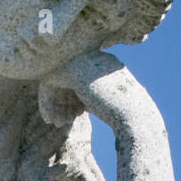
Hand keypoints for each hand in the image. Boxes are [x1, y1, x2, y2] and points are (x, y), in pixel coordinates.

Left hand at [39, 51, 157, 133]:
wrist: (134, 116)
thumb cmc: (125, 117)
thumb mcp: (105, 104)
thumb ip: (89, 97)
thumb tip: (76, 102)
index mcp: (104, 63)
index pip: (77, 77)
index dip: (71, 99)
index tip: (73, 117)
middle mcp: (94, 57)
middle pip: (64, 77)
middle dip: (60, 102)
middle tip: (59, 122)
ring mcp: (84, 61)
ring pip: (55, 80)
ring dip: (53, 104)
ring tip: (57, 123)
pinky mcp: (74, 71)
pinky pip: (49, 83)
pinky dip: (46, 102)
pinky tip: (50, 119)